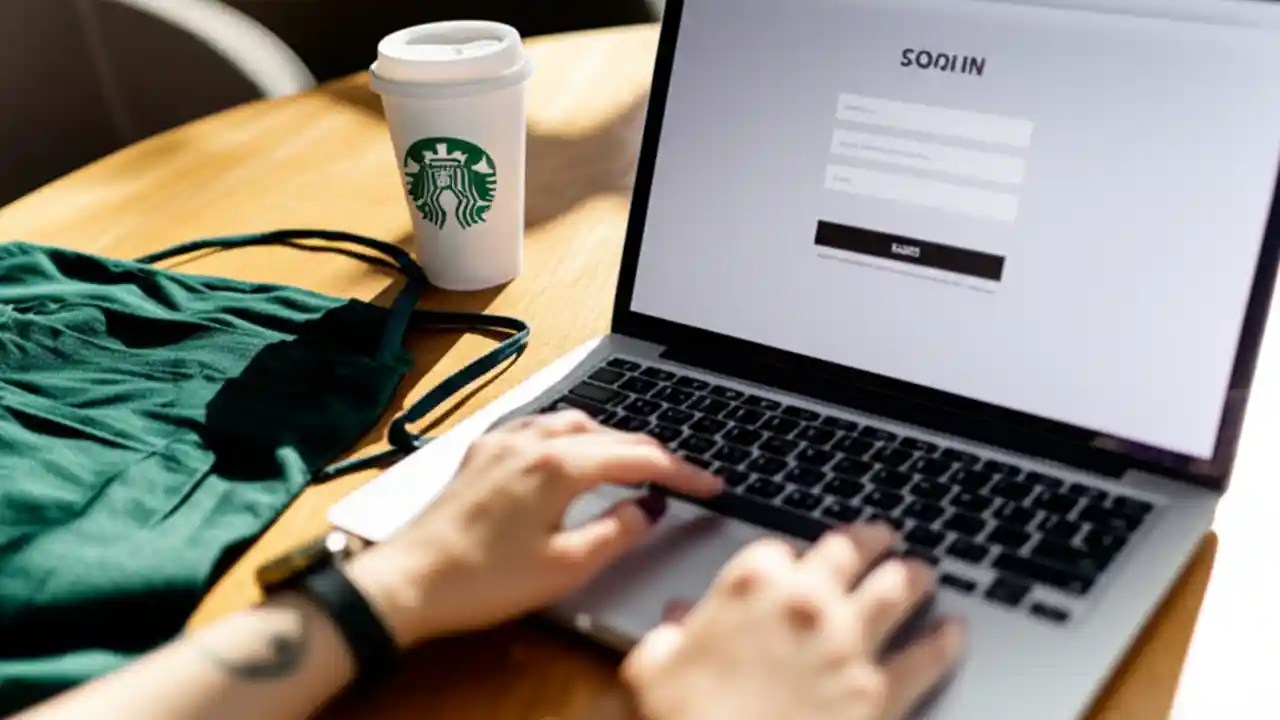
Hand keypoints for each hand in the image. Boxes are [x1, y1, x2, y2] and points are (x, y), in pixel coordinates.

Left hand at [343, 410, 723, 647]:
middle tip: (681, 478)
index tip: (710, 486)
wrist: (408, 582)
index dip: (682, 471)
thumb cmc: (483, 580)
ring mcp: (503, 443)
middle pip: (610, 434)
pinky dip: (569, 436)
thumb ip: (616, 532)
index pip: (640, 456)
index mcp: (559, 466)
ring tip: (631, 466)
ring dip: (609, 439)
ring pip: (574, 423)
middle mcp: (532, 441)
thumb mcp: (565, 567)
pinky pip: (538, 427)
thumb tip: (647, 509)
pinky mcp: (481, 454)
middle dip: (652, 453)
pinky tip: (569, 455)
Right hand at [622, 525, 964, 719]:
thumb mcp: (652, 671)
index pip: (775, 549)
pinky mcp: (880, 691)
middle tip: (880, 537)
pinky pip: (925, 658)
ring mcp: (849, 644)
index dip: (782, 558)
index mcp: (749, 587)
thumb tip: (672, 624)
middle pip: (848, 551)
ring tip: (922, 572)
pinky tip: (953, 633)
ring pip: (896, 590)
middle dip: (867, 541)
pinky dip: (943, 642)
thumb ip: (666, 637)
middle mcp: (806, 604)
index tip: (787, 564)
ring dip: (912, 576)